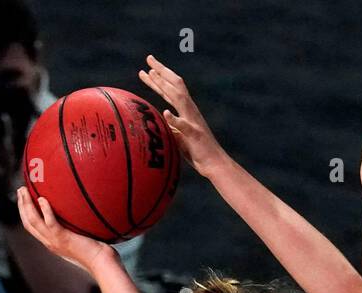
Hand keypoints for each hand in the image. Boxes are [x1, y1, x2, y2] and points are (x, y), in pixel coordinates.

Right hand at [16, 186, 112, 274]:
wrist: (103, 264)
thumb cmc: (98, 252)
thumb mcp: (83, 238)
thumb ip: (78, 228)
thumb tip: (82, 212)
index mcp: (52, 243)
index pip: (32, 227)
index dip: (25, 212)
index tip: (24, 198)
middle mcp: (50, 242)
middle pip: (28, 223)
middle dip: (22, 205)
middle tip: (20, 190)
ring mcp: (55, 241)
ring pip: (34, 221)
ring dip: (26, 204)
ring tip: (24, 190)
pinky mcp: (64, 239)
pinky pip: (50, 223)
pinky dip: (45, 210)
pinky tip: (42, 199)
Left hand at [138, 54, 228, 177]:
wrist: (214, 164)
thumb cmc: (197, 152)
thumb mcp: (180, 136)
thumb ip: (172, 125)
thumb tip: (160, 119)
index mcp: (187, 111)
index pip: (172, 90)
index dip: (160, 79)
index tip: (147, 68)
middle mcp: (191, 111)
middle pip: (176, 86)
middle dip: (162, 72)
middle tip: (149, 58)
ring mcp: (193, 122)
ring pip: (179, 98)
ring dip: (165, 85)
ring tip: (152, 74)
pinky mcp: (194, 135)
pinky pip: (184, 126)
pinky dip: (175, 120)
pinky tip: (167, 113)